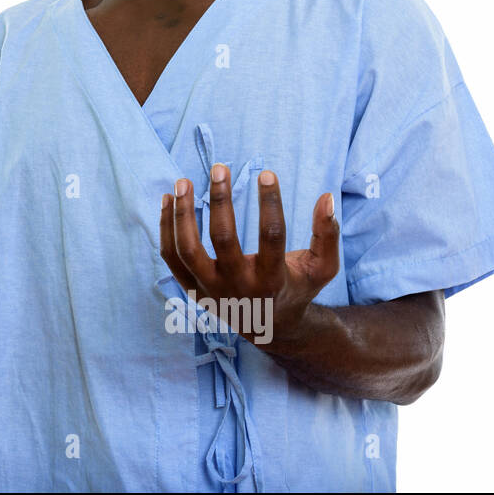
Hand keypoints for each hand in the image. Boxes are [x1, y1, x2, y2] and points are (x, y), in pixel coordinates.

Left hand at [158, 166, 339, 347]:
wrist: (268, 326)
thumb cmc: (296, 287)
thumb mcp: (322, 268)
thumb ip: (328, 235)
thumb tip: (327, 197)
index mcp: (272, 280)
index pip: (272, 236)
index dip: (270, 203)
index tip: (267, 173)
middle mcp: (237, 286)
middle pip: (222, 240)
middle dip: (220, 201)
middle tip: (220, 168)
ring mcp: (209, 289)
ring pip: (187, 250)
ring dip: (183, 214)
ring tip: (184, 181)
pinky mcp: (190, 287)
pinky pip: (170, 256)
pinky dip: (165, 227)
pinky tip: (168, 199)